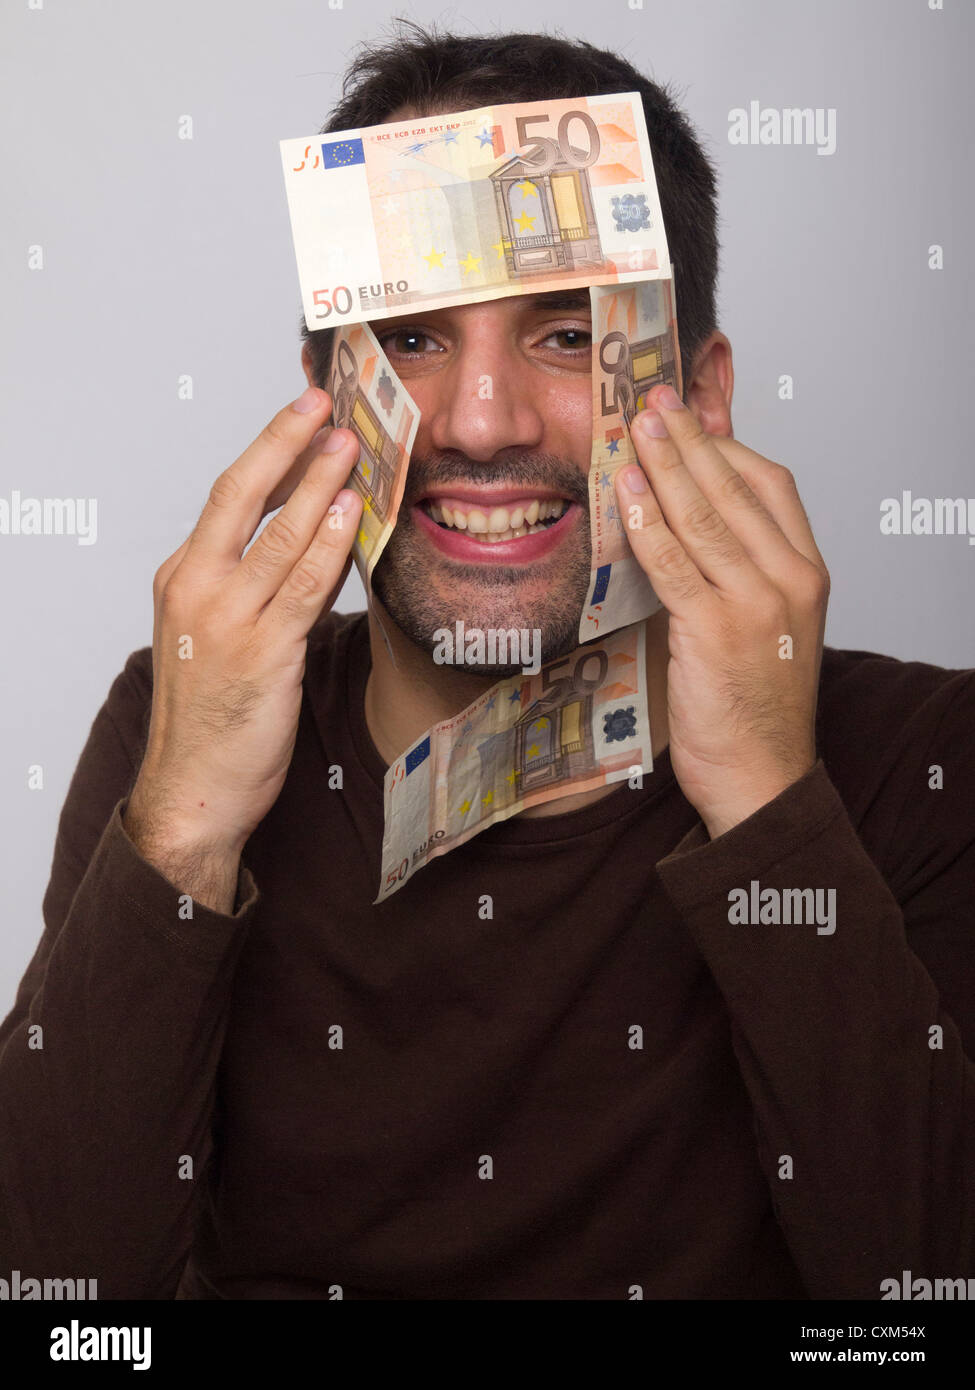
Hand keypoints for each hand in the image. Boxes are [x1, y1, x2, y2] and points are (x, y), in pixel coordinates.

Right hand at [125, 387, 361, 869]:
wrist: (192, 791)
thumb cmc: (210, 720)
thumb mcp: (218, 639)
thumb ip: (255, 589)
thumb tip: (309, 543)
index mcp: (182, 578)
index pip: (229, 497)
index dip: (268, 450)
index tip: (301, 415)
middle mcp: (197, 588)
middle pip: (243, 495)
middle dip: (287, 442)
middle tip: (325, 402)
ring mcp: (226, 619)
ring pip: (280, 535)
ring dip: (319, 484)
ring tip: (352, 446)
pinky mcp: (262, 654)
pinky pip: (304, 588)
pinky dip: (329, 546)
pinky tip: (349, 515)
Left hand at [614, 382, 828, 838]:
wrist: (761, 776)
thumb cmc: (754, 705)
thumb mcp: (761, 625)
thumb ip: (731, 569)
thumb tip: (681, 516)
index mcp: (807, 572)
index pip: (770, 485)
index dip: (725, 444)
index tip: (688, 417)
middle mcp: (790, 579)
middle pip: (734, 488)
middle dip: (687, 439)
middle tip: (652, 401)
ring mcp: (756, 603)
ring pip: (703, 517)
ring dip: (663, 467)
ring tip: (634, 431)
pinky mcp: (716, 631)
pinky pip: (674, 563)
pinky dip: (647, 523)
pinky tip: (625, 495)